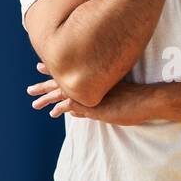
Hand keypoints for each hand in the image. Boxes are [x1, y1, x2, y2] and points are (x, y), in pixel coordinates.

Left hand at [27, 62, 153, 124]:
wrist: (150, 99)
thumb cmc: (138, 97)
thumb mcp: (115, 96)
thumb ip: (98, 99)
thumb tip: (81, 108)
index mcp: (95, 78)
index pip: (70, 71)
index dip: (54, 71)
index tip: (40, 67)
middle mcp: (92, 82)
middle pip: (62, 82)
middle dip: (45, 85)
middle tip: (30, 90)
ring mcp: (92, 94)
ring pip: (64, 94)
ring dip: (47, 98)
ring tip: (34, 104)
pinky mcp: (95, 105)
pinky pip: (73, 105)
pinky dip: (61, 108)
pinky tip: (53, 113)